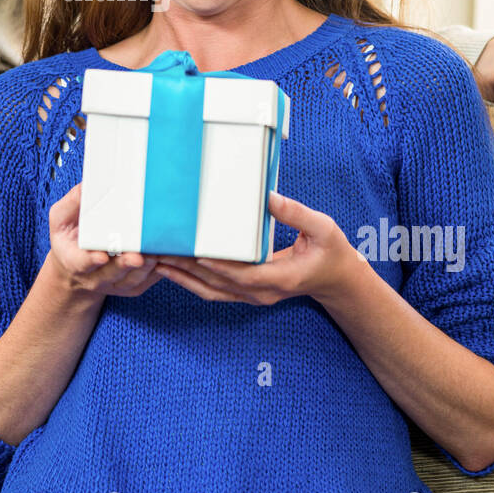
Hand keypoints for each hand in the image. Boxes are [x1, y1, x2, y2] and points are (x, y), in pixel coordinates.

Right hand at [47, 182, 162, 299]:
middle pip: (112, 273)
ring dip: (145, 268)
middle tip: (138, 256)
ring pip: (132, 280)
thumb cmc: (69, 239)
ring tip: (156, 253)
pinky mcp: (131, 287)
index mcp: (74, 260)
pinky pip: (147, 281)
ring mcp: (114, 284)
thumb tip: (87, 185)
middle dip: (125, 265)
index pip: (81, 263)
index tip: (101, 256)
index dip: (91, 260)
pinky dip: (158, 271)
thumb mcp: (60, 220)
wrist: (75, 267)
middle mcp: (94, 276)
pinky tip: (166, 257)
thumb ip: (72, 204)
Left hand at [153, 190, 361, 306]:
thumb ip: (296, 213)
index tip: (192, 253)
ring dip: (182, 277)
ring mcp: (254, 296)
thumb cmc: (333, 253)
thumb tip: (268, 196)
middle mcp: (263, 292)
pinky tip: (173, 270)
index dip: (216, 265)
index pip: (242, 274)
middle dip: (186, 268)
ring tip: (155, 259)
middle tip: (158, 250)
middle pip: (217, 283)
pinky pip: (215, 291)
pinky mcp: (248, 293)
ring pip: (210, 290)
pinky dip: (191, 281)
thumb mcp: (324, 229)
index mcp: (281, 277)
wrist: (338, 282)